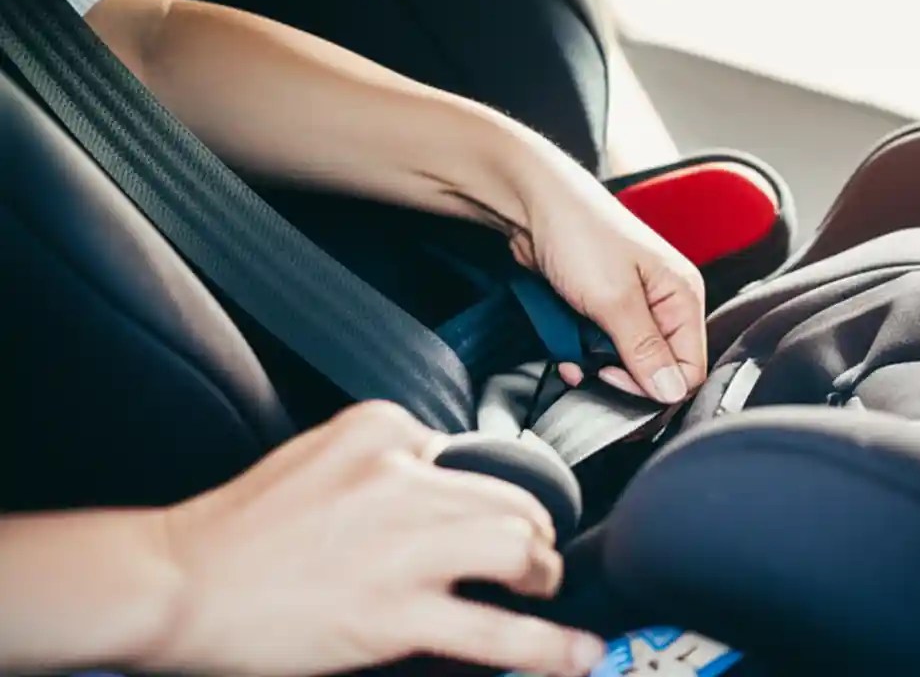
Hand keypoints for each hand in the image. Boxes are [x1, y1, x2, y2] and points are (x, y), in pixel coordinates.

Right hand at [149, 401, 603, 676]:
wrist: (178, 582)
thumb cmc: (241, 528)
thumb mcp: (318, 453)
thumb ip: (385, 456)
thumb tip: (446, 478)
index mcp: (382, 432)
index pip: (474, 454)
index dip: (494, 494)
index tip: (500, 517)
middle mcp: (402, 478)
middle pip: (513, 498)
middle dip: (536, 532)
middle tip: (534, 557)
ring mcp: (403, 546)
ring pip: (520, 549)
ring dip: (543, 574)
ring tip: (542, 590)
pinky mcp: (398, 612)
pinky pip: (497, 630)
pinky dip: (550, 643)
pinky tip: (578, 651)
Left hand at [509, 150, 707, 402]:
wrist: (532, 203)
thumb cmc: (579, 234)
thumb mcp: (614, 299)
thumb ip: (645, 349)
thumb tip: (672, 393)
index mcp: (682, 296)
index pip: (690, 368)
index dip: (656, 386)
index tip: (617, 379)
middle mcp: (664, 303)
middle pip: (659, 370)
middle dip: (624, 378)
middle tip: (595, 371)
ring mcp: (633, 307)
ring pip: (627, 363)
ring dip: (598, 368)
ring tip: (574, 358)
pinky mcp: (604, 309)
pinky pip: (601, 349)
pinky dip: (582, 355)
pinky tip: (567, 353)